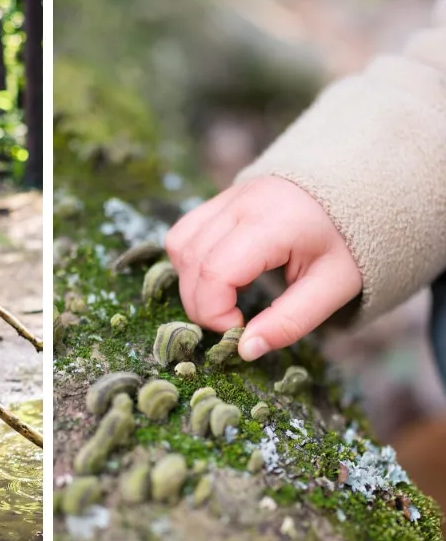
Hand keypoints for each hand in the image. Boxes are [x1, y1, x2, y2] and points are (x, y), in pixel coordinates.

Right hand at [164, 176, 360, 360]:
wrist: (361, 191)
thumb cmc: (349, 242)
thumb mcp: (333, 287)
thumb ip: (291, 321)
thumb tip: (245, 350)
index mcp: (274, 224)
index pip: (216, 272)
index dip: (214, 312)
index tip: (238, 329)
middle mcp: (242, 204)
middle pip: (192, 262)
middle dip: (201, 305)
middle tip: (231, 323)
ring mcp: (227, 197)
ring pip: (180, 246)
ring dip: (192, 282)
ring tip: (225, 298)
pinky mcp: (220, 199)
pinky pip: (184, 233)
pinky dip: (190, 262)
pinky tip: (218, 275)